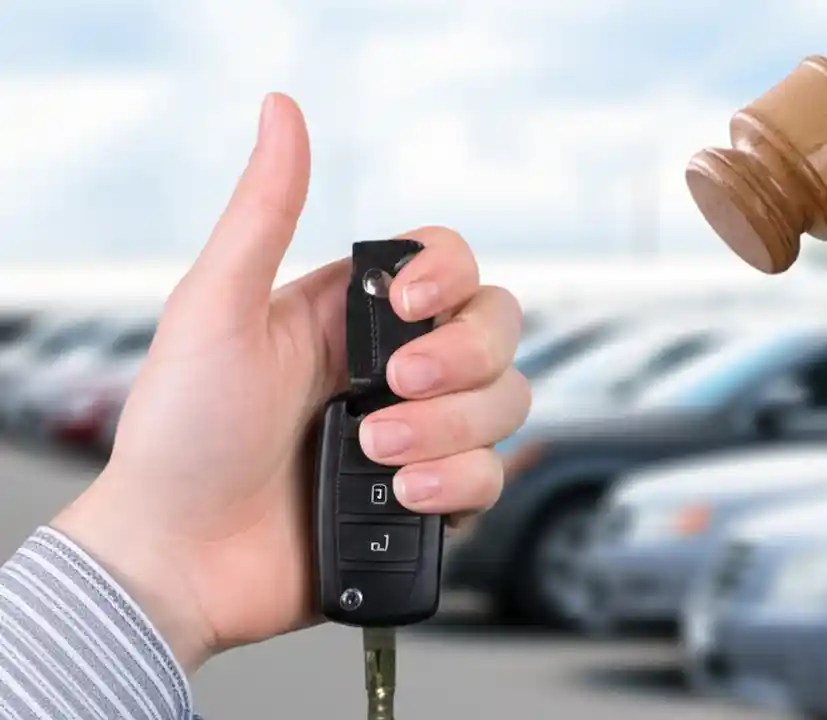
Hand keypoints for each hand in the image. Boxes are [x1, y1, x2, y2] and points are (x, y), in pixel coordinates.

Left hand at [51, 94, 530, 672]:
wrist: (178, 557)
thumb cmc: (180, 433)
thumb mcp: (214, 309)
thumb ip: (264, 212)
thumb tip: (283, 111)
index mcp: (352, 316)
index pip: (452, 266)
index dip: (450, 278)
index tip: (403, 308)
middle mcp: (395, 369)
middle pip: (498, 330)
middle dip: (460, 360)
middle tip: (393, 386)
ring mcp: (419, 434)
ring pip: (506, 402)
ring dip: (451, 428)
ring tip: (375, 454)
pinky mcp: (430, 499)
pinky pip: (491, 477)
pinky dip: (458, 484)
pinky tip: (402, 494)